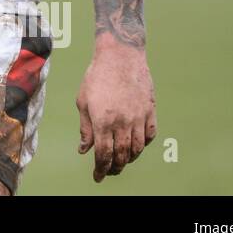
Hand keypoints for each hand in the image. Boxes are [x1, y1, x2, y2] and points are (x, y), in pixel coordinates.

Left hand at [76, 41, 156, 182]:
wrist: (120, 56)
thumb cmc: (96, 76)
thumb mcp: (83, 101)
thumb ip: (85, 128)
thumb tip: (84, 150)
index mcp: (103, 121)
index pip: (104, 154)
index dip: (101, 169)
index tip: (98, 177)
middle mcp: (122, 122)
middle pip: (122, 155)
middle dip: (115, 168)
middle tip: (109, 172)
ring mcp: (138, 117)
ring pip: (137, 148)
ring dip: (129, 159)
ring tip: (122, 161)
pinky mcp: (150, 110)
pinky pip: (150, 134)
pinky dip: (143, 144)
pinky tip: (136, 145)